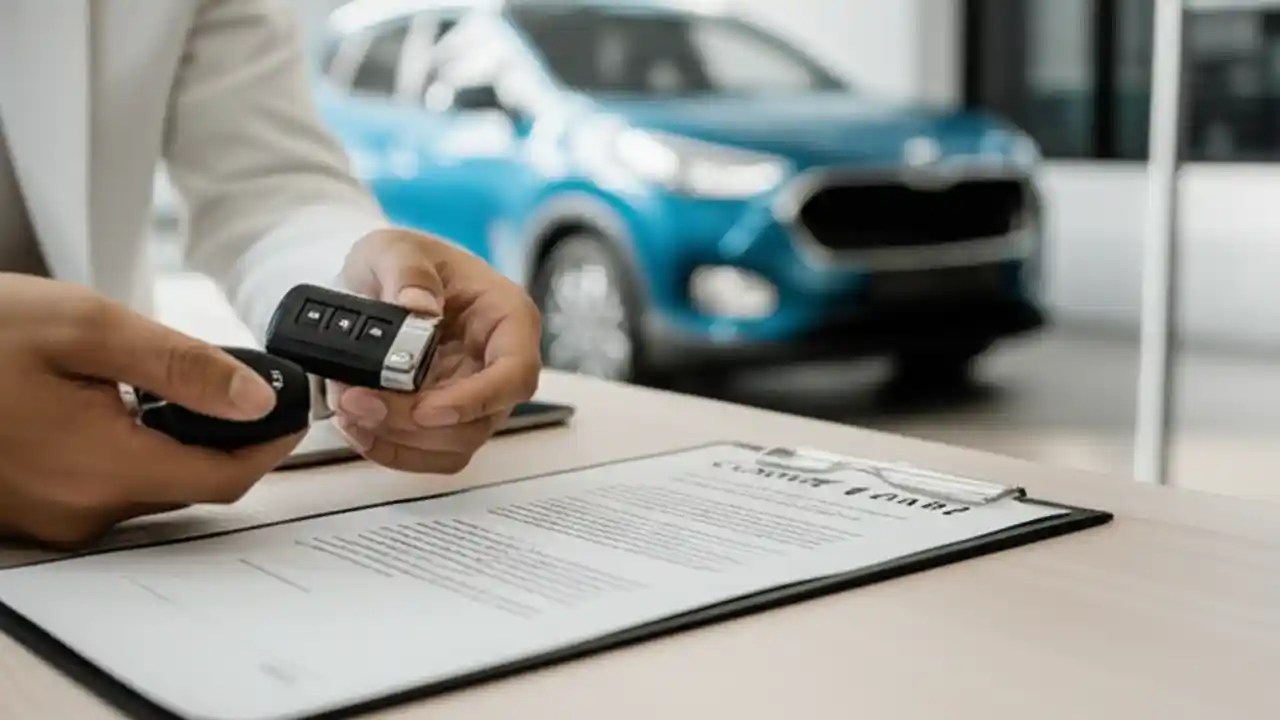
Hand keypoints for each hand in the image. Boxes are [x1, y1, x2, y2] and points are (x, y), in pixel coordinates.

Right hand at [0, 274, 303, 546]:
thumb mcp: (83, 327)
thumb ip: (180, 365)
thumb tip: (253, 397)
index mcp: (104, 467)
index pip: (225, 479)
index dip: (271, 447)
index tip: (294, 413)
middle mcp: (81, 509)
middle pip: (190, 485)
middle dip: (224, 438)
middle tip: (238, 385)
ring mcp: (52, 516)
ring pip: (149, 484)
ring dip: (173, 441)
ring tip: (168, 385)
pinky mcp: (31, 509)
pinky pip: (105, 485)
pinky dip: (129, 449)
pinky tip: (113, 405)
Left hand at [329, 229, 541, 472]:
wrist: (380, 281)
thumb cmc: (405, 261)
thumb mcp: (397, 247)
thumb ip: (407, 269)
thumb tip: (418, 305)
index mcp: (507, 318)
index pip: (516, 373)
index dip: (477, 401)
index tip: (426, 409)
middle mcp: (498, 365)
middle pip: (480, 419)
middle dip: (415, 423)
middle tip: (357, 400)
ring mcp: (474, 397)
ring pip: (454, 445)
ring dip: (398, 439)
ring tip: (349, 408)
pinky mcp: (444, 419)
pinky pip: (428, 454)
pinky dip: (390, 449)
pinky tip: (358, 425)